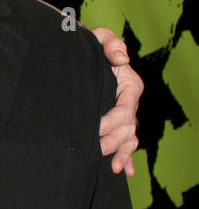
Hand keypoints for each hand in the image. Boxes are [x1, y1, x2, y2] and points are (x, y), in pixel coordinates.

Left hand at [88, 26, 142, 175]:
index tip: (93, 128)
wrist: (78, 57)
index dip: (111, 122)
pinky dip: (127, 157)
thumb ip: (110, 43)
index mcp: (129, 84)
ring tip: (111, 167)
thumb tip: (122, 59)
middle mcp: (130, 101)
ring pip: (129, 138)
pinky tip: (124, 170)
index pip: (125, 109)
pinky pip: (126, 142)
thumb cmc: (89, 46)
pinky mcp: (116, 122)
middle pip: (127, 128)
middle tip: (94, 150)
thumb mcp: (99, 38)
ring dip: (122, 153)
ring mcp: (124, 114)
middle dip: (113, 141)